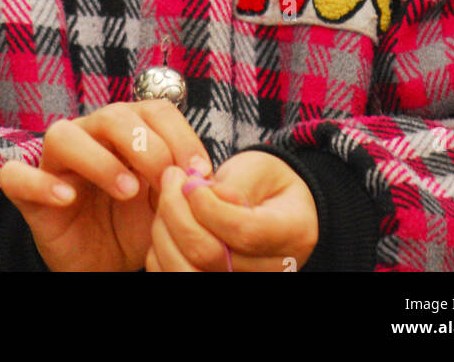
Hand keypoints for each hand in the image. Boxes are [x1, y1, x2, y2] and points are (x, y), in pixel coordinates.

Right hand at [0, 100, 215, 271]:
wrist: (100, 263)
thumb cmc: (133, 225)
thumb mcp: (165, 205)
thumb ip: (182, 185)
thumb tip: (205, 176)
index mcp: (128, 132)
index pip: (155, 110)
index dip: (180, 135)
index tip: (199, 171)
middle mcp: (90, 136)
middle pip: (113, 115)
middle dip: (146, 145)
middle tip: (165, 180)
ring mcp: (55, 163)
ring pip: (63, 135)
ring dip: (100, 160)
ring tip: (127, 190)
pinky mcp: (28, 193)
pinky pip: (18, 176)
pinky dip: (40, 182)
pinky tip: (67, 197)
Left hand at [145, 149, 318, 271]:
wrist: (274, 209)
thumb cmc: (267, 185)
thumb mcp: (260, 169)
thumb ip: (233, 184)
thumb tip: (196, 195)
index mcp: (292, 234)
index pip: (243, 232)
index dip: (207, 206)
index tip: (189, 179)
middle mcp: (272, 271)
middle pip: (209, 257)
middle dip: (177, 213)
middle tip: (171, 179)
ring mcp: (244, 283)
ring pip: (186, 272)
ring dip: (165, 232)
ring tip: (168, 201)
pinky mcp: (216, 283)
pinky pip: (173, 277)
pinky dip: (160, 252)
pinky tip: (167, 224)